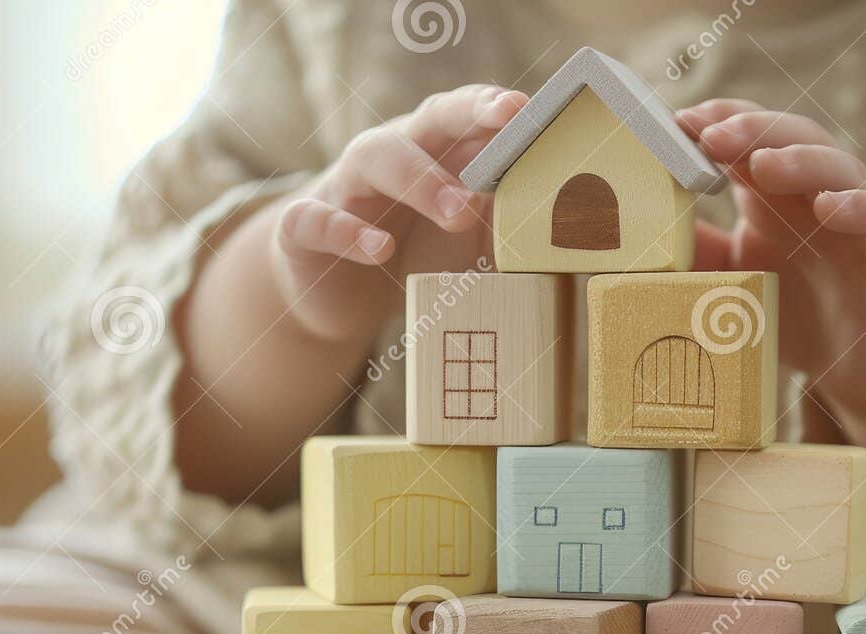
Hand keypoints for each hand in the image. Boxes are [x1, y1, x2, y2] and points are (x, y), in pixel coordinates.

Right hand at [270, 84, 527, 340]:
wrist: (334, 296)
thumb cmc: (411, 253)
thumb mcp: (462, 239)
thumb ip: (501, 221)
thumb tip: (562, 218)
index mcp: (432, 152)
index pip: (464, 115)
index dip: (494, 106)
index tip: (528, 108)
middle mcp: (389, 155)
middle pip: (425, 121)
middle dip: (467, 117)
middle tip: (508, 129)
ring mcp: (343, 187)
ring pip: (375, 158)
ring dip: (421, 180)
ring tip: (460, 210)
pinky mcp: (304, 229)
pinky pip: (319, 218)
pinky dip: (349, 230)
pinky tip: (380, 249)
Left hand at [677, 99, 865, 512]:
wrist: (860, 362)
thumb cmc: (795, 309)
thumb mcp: (732, 281)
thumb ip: (695, 254)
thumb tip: (636, 239)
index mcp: (773, 195)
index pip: (749, 140)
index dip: (720, 123)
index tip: (680, 122)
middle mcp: (815, 194)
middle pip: (790, 139)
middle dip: (750, 130)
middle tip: (711, 133)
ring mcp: (856, 219)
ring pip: (837, 168)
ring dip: (799, 160)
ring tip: (763, 163)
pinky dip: (860, 207)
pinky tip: (832, 207)